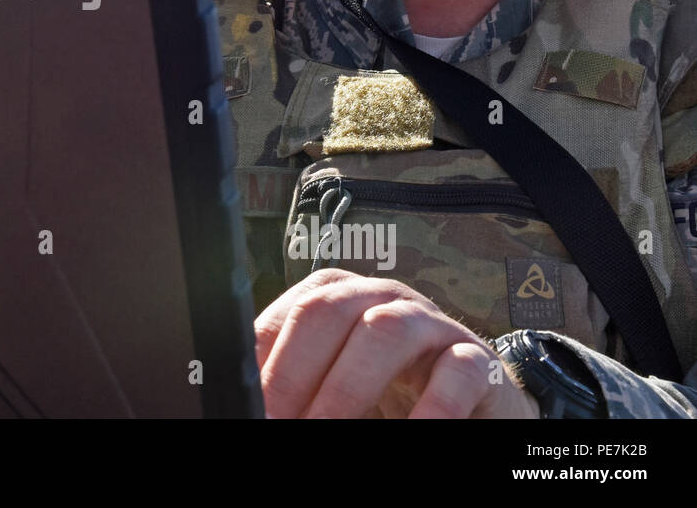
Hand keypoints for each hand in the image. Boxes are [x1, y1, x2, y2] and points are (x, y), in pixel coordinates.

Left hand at [255, 268, 539, 417]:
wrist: (470, 401)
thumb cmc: (386, 392)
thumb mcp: (331, 380)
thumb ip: (293, 384)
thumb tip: (250, 405)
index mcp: (336, 295)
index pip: (287, 316)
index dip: (264, 363)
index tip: (252, 407)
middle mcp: (380, 297)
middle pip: (327, 312)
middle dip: (293, 373)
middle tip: (278, 422)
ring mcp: (431, 323)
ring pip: (384, 332)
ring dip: (347, 388)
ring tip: (325, 431)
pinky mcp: (478, 360)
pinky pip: (457, 372)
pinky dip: (433, 406)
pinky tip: (413, 433)